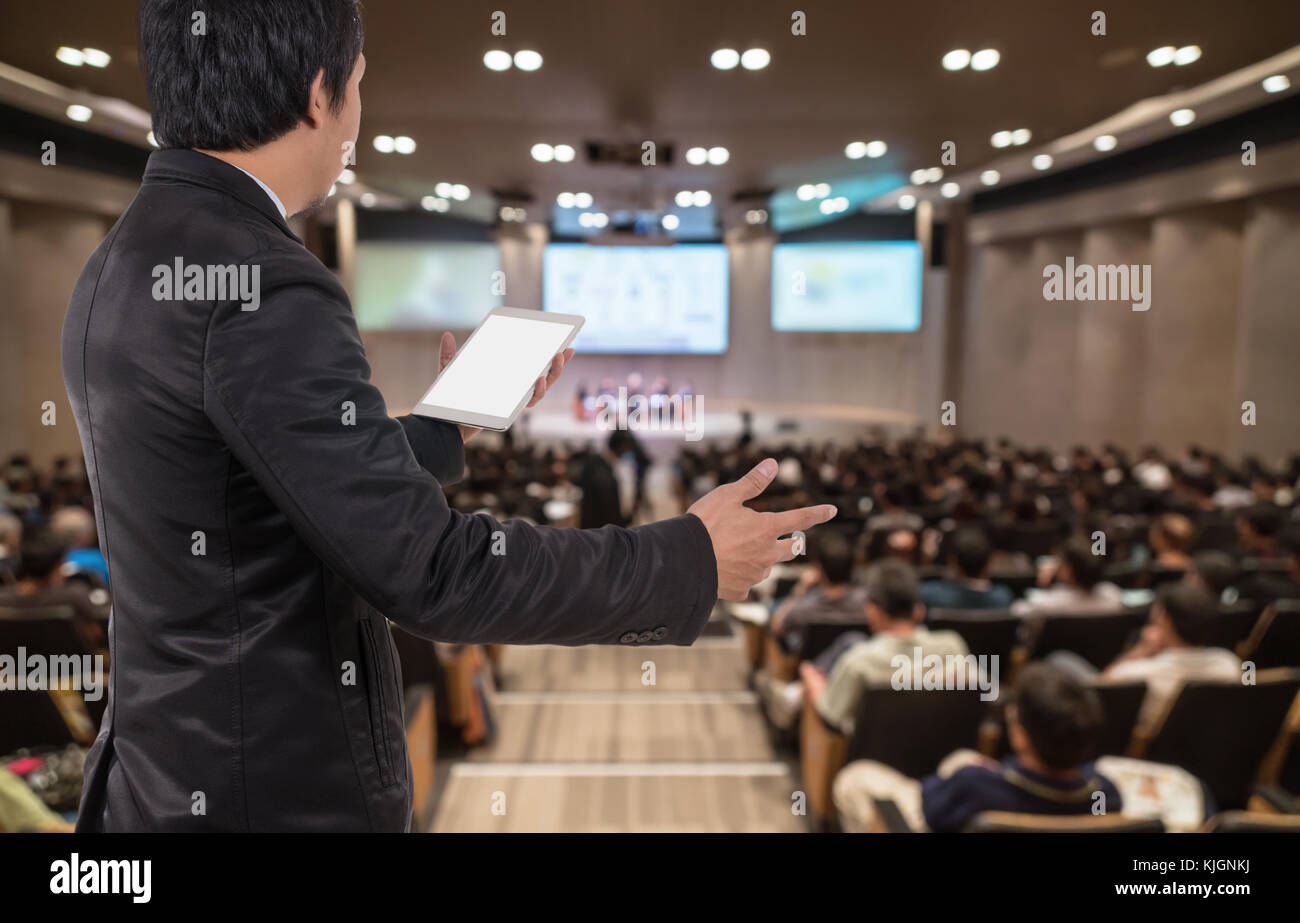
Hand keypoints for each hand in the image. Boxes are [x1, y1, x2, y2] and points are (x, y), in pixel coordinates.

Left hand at [439, 331, 573, 442]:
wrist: (444, 427)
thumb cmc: (447, 404)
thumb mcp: (449, 373)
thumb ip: (449, 356)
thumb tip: (447, 335)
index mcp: (504, 382)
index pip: (529, 369)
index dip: (546, 360)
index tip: (561, 346)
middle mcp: (512, 394)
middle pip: (542, 378)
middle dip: (557, 365)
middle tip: (566, 350)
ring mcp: (512, 403)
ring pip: (541, 390)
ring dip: (552, 374)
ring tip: (556, 357)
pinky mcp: (511, 411)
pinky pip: (529, 402)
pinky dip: (537, 390)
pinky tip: (539, 378)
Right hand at [687, 458, 837, 600]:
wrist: (685, 560)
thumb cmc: (706, 524)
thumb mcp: (728, 495)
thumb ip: (753, 482)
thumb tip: (773, 464)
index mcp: (766, 528)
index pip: (800, 519)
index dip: (818, 513)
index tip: (832, 510)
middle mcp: (767, 554)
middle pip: (792, 549)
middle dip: (792, 542)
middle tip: (790, 538)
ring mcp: (755, 574)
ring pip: (768, 567)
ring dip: (764, 559)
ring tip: (743, 551)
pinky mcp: (740, 590)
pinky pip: (747, 583)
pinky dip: (741, 576)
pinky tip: (728, 570)